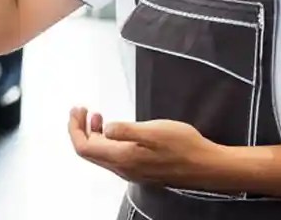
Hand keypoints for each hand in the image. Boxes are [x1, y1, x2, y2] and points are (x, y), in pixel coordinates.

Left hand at [67, 107, 229, 189]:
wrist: (206, 166)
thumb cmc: (183, 145)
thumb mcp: (154, 131)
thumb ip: (127, 130)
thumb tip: (105, 128)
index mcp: (122, 158)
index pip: (84, 147)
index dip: (75, 128)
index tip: (77, 109)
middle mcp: (122, 168)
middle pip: (89, 152)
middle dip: (80, 130)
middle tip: (82, 110)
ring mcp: (131, 171)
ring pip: (101, 154)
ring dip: (93, 135)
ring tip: (97, 116)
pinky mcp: (140, 169)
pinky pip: (113, 156)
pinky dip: (106, 141)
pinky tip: (116, 130)